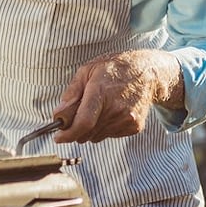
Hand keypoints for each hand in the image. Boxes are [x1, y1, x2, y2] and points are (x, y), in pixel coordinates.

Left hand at [54, 50, 183, 142]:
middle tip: (78, 114)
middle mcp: (116, 108)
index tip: (58, 137)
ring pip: (96, 137)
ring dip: (91, 128)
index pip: (83, 122)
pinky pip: (110, 136)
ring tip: (99, 108)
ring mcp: (127, 119)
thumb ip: (71, 94)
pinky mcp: (135, 126)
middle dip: (76, 129)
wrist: (147, 72)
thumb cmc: (114, 69)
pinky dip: (105, 128)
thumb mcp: (87, 71)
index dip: (68, 134)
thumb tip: (59, 115)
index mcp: (101, 91)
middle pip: (87, 133)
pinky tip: (112, 111)